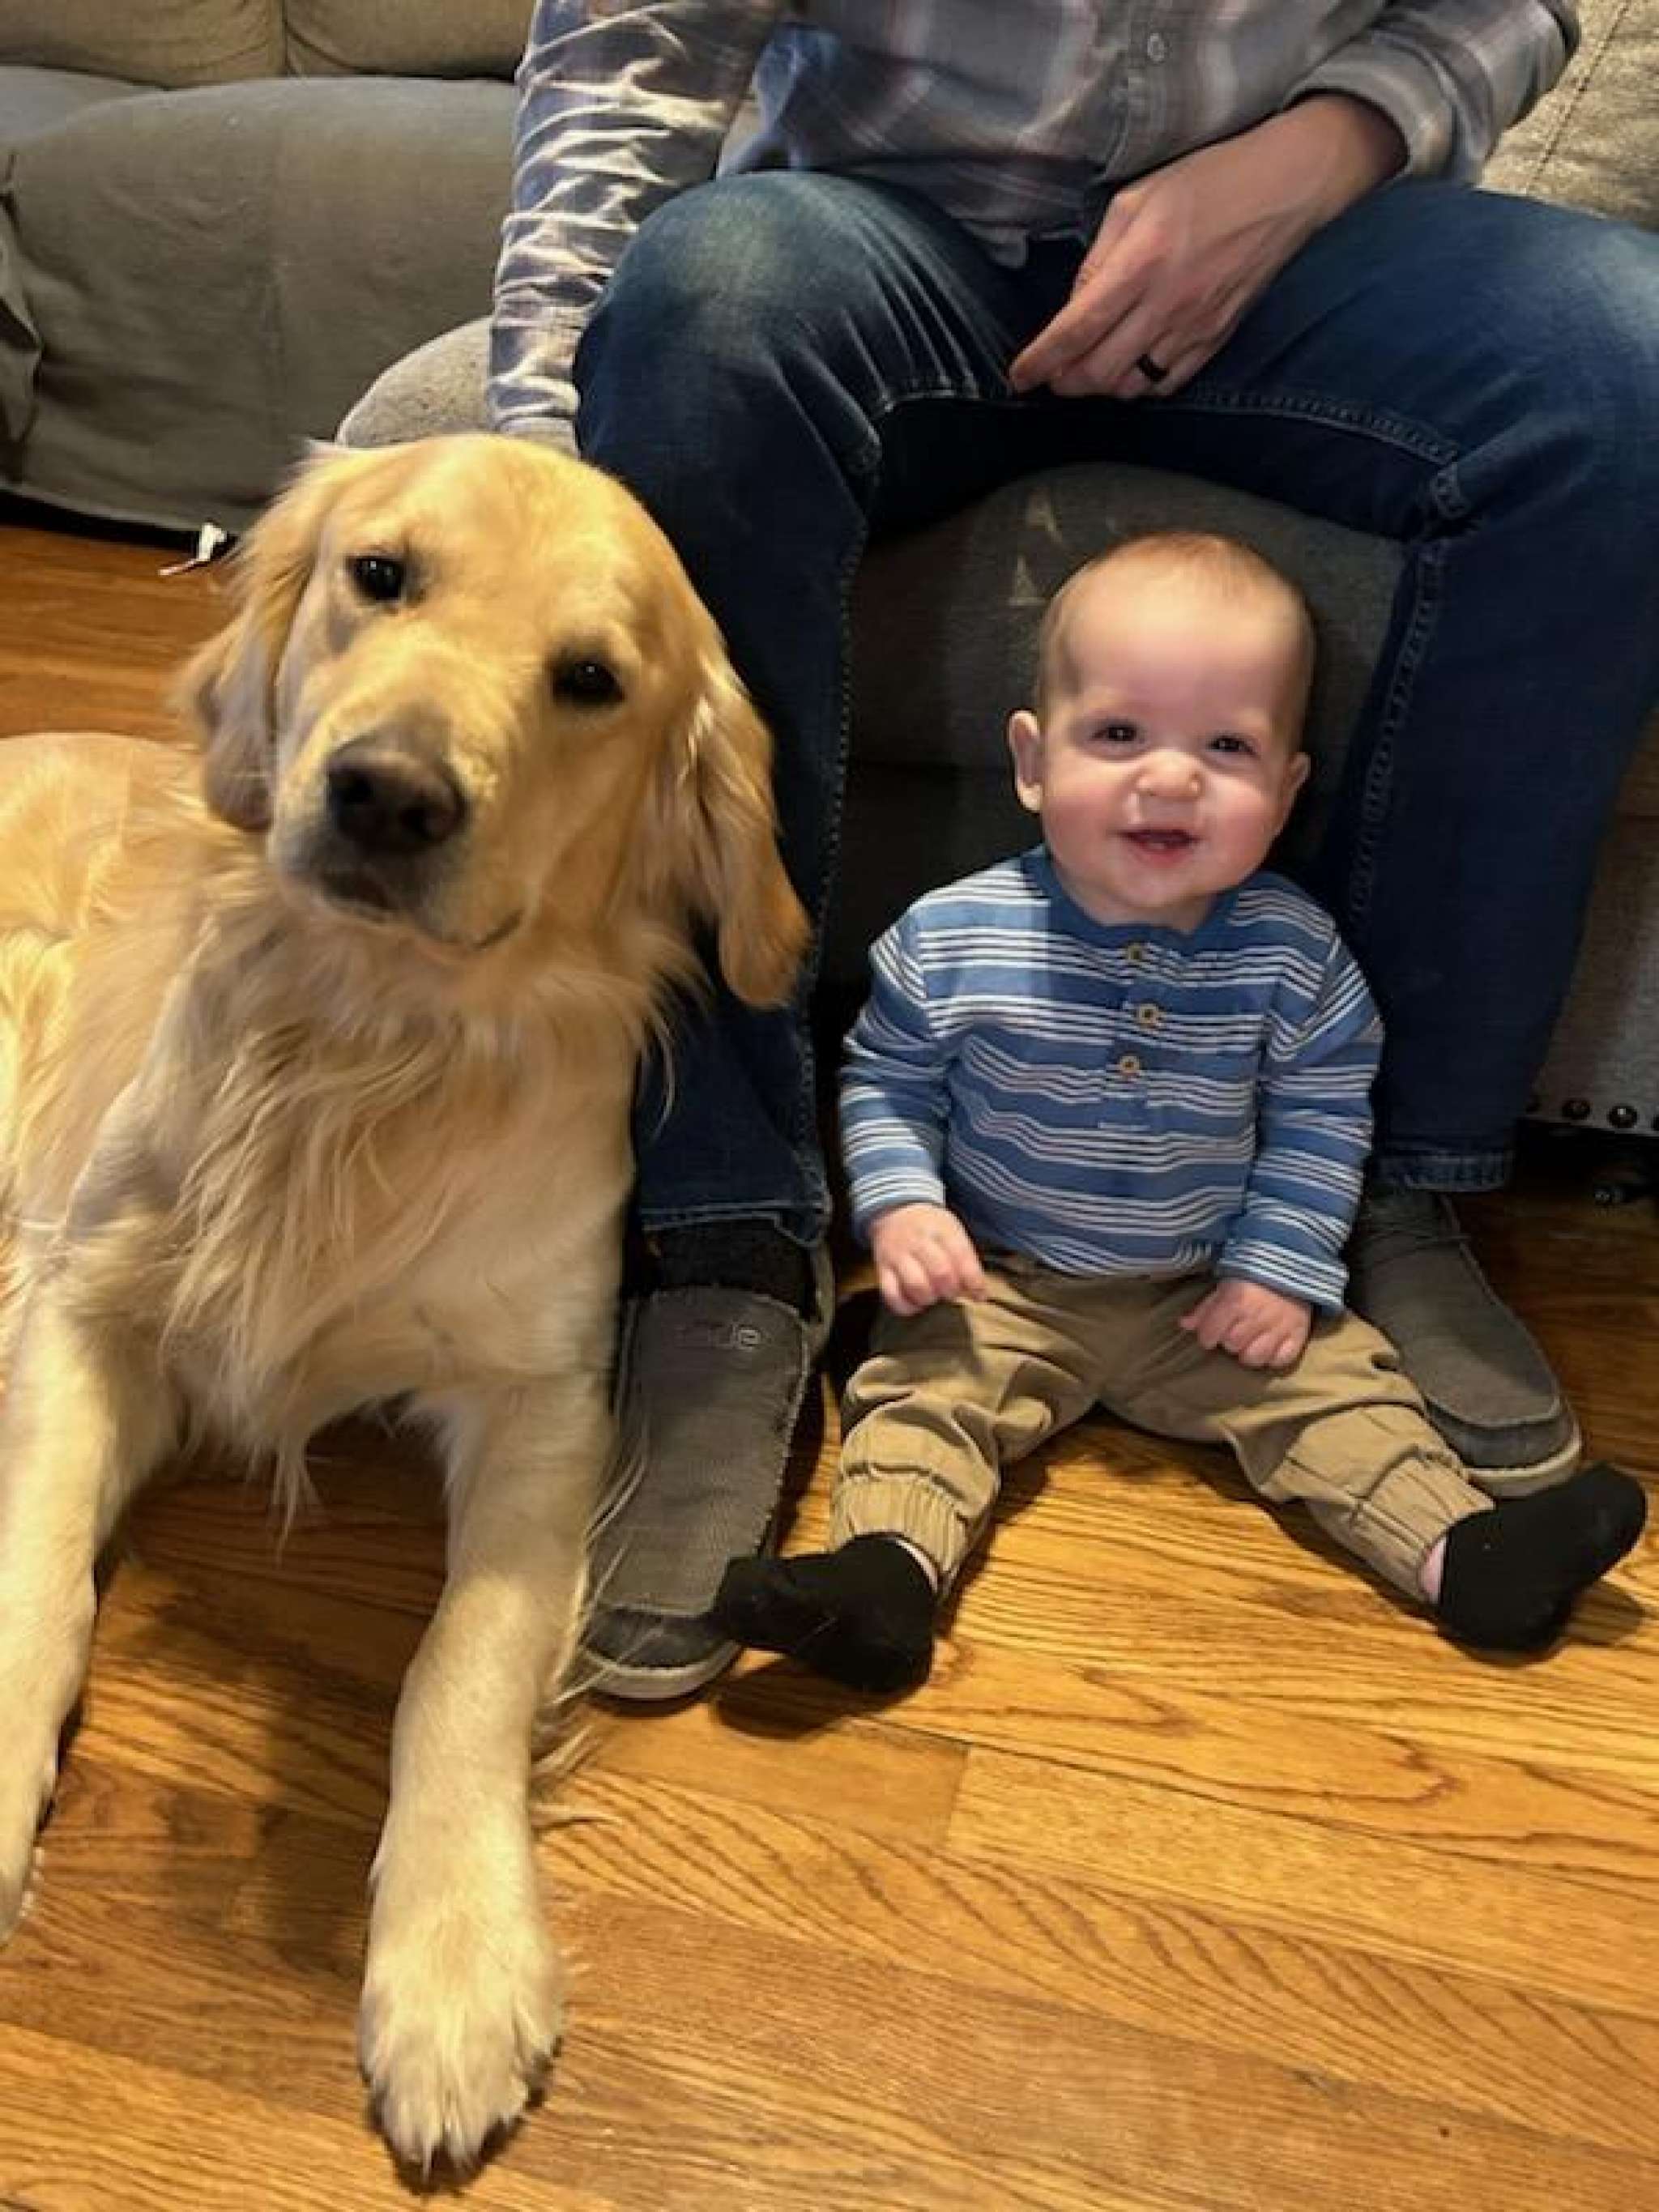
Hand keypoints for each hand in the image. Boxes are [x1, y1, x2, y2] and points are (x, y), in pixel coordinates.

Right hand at [869, 1203, 986, 1316]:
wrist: (895, 1210)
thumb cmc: (930, 1227)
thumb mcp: (953, 1231)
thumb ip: (966, 1259)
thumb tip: (978, 1293)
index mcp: (941, 1229)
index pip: (962, 1256)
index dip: (974, 1281)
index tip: (979, 1295)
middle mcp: (918, 1241)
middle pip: (940, 1273)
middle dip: (951, 1290)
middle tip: (952, 1293)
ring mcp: (898, 1255)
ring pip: (915, 1285)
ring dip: (930, 1298)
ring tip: (934, 1296)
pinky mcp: (883, 1269)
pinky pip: (891, 1294)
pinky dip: (906, 1306)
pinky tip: (915, 1304)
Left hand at [1009, 96, 1403, 401]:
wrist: (1286, 188)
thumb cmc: (1206, 181)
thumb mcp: (1136, 200)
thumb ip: (1100, 258)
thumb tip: (1074, 307)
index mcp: (1140, 263)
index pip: (1076, 329)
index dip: (1041, 361)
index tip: (1018, 377)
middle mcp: (1166, 304)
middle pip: (1100, 371)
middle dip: (1066, 382)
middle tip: (1052, 376)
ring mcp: (1195, 327)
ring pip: (1133, 385)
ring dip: (1102, 386)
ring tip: (1089, 370)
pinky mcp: (1218, 339)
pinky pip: (1169, 383)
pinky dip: (1140, 385)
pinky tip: (1130, 368)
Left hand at [1180, 1278, 1310, 1369]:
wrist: (1292, 1264)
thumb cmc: (1253, 1275)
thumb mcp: (1225, 1286)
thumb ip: (1205, 1307)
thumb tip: (1184, 1325)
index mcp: (1235, 1302)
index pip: (1210, 1335)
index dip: (1207, 1336)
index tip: (1210, 1333)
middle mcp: (1256, 1317)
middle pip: (1232, 1346)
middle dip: (1228, 1341)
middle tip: (1234, 1332)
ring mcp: (1279, 1327)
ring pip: (1254, 1358)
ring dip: (1248, 1353)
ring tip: (1250, 1342)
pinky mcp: (1299, 1334)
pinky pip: (1281, 1360)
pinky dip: (1273, 1357)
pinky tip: (1269, 1347)